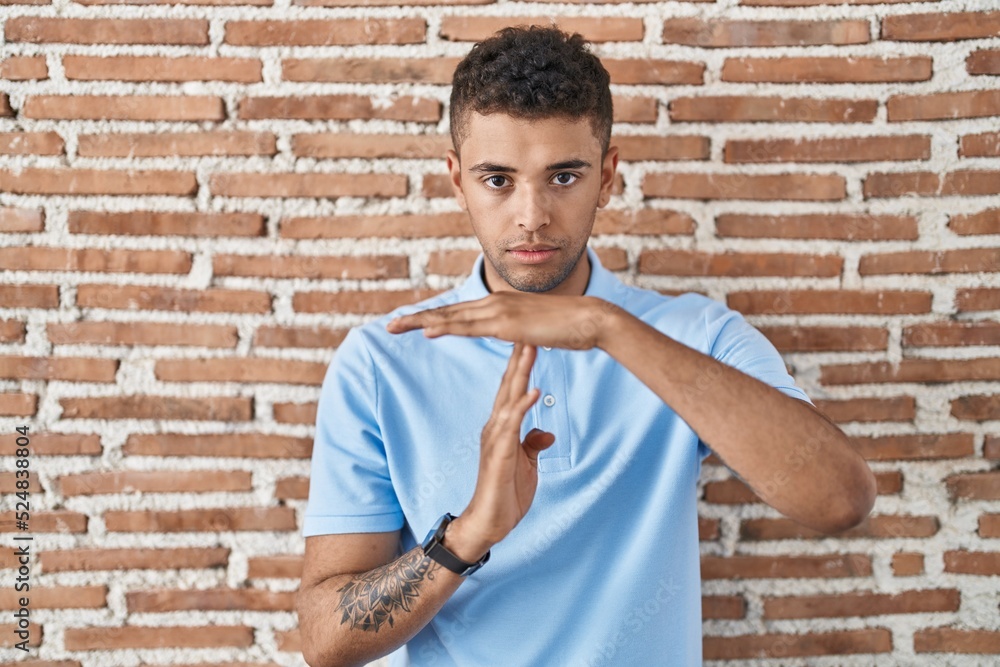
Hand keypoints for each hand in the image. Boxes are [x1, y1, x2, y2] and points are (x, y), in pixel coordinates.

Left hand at [385, 292, 620, 349]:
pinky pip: (470, 327)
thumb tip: (512, 336)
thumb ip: (518, 333)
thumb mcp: (535, 331)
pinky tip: (428, 330)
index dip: (432, 318)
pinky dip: (446, 328)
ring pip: (452, 318)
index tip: (410, 324)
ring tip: (396, 327)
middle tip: (389, 325)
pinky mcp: (508, 324)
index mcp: (500, 306)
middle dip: (416, 319)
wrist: (590, 319)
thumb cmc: (568, 327)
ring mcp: (500, 312)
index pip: (459, 313)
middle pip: (448, 312)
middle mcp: (495, 304)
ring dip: (422, 321)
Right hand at [450, 342, 555, 555]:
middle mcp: (495, 427)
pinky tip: (534, 391)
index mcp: (501, 427)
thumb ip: (533, 444)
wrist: (489, 524)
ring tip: (529, 348)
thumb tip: (547, 431)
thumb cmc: (506, 494)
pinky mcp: (499, 454)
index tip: (530, 340)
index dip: (521, 365)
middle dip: (519, 357)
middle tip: (528, 328)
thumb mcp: (526, 464)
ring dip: (520, 373)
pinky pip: (511, 426)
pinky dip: (522, 407)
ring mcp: (495, 439)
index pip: (512, 389)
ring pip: (508, 398)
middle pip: (508, 385)